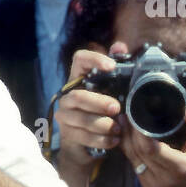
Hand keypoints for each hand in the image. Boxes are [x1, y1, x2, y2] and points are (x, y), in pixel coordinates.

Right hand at [56, 45, 128, 173]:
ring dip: (102, 125)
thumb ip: (119, 70)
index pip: (79, 59)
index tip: (111, 67)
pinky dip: (101, 139)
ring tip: (119, 128)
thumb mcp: (115, 90)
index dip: (93, 59)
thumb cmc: (105, 109)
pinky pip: (82, 137)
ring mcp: (65, 115)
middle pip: (77, 96)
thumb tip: (120, 47)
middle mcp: (68, 95)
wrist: (92, 140)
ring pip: (79, 118)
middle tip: (117, 108)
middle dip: (98, 102)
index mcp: (81, 80)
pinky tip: (114, 140)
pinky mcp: (68, 134)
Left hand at [120, 104, 185, 186]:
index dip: (139, 133)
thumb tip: (184, 107)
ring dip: (126, 140)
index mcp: (180, 168)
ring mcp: (154, 185)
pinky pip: (134, 164)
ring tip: (124, 122)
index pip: (151, 149)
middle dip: (130, 132)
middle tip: (127, 115)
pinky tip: (129, 138)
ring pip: (132, 158)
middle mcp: (164, 179)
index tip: (136, 115)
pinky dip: (131, 150)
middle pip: (138, 152)